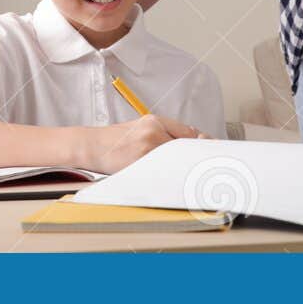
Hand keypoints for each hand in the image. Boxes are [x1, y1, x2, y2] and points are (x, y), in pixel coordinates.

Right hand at [85, 114, 200, 173]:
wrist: (90, 145)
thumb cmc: (114, 139)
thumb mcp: (138, 128)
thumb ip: (161, 132)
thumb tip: (187, 139)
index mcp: (154, 120)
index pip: (188, 132)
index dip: (202, 143)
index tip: (212, 151)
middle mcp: (153, 130)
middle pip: (186, 145)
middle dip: (197, 158)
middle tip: (209, 168)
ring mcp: (148, 146)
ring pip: (177, 160)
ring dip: (185, 170)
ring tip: (193, 178)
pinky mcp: (141, 161)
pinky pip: (163, 172)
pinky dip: (170, 178)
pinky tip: (174, 182)